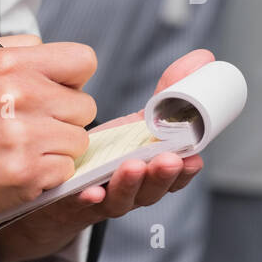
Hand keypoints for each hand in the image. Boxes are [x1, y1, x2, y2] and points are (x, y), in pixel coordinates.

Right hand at [0, 35, 97, 231]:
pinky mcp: (27, 172)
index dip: (73, 78)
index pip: (82, 60)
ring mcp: (24, 135)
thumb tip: (55, 57)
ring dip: (57, 147)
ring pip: (79, 139)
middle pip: (85, 105)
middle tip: (33, 124)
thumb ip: (17, 50)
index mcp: (8, 62)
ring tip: (23, 146)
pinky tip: (19, 166)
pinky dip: (48, 173)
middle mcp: (20, 94)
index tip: (58, 90)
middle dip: (64, 117)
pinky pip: (66, 169)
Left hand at [0, 48, 212, 261]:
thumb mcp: (136, 123)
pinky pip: (82, 203)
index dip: (187, 168)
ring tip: (135, 166)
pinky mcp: (75, 202)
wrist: (59, 190)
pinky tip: (91, 191)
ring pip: (123, 196)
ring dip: (131, 183)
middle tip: (170, 159)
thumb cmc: (105, 154)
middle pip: (153, 188)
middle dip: (163, 175)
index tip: (194, 157)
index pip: (176, 173)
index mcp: (151, 167)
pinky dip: (89, 197)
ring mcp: (105, 196)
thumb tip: (202, 58)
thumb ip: (166, 94)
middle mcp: (133, 188)